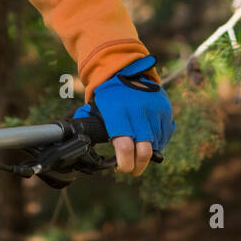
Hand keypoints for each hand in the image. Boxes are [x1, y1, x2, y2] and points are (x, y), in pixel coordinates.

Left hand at [74, 56, 174, 177]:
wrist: (126, 70)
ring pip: (156, 144)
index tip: (120, 168)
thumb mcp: (94, 107)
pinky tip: (147, 139)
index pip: (125, 146)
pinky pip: (164, 135)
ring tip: (137, 150)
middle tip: (132, 170)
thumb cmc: (108, 95)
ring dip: (147, 153)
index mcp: (117, 112)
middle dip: (138, 166)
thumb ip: (87, 125)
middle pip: (144, 150)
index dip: (124, 163)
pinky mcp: (165, 109)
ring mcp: (154, 109)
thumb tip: (74, 143)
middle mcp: (138, 110)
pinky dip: (157, 142)